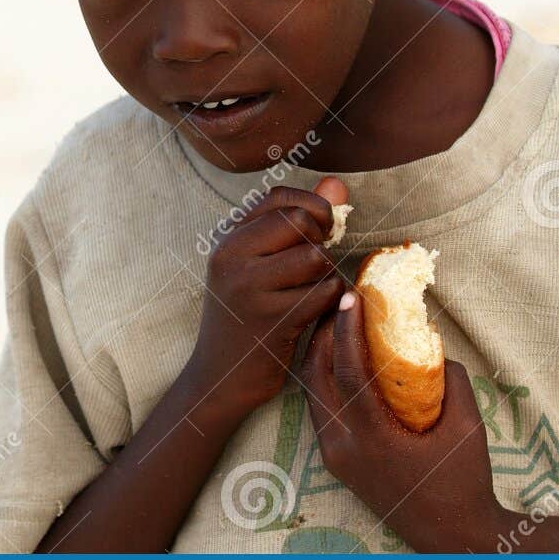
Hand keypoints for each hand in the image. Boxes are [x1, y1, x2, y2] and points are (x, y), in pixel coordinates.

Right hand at [181, 177, 349, 420]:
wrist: (220, 376)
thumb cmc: (246, 313)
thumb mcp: (258, 263)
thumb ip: (297, 219)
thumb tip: (338, 184)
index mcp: (225, 238)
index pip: (279, 197)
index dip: (312, 206)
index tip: (320, 230)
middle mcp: (231, 257)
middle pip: (301, 223)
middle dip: (320, 242)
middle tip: (313, 267)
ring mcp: (249, 288)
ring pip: (316, 258)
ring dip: (326, 274)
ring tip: (310, 290)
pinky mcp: (271, 320)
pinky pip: (323, 293)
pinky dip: (328, 301)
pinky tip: (313, 313)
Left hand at [303, 289, 506, 552]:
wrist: (452, 537)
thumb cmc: (464, 481)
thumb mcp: (468, 425)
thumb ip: (451, 378)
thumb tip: (429, 341)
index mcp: (372, 439)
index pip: (347, 373)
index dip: (346, 330)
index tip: (350, 297)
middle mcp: (343, 448)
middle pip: (314, 379)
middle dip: (322, 336)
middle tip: (337, 304)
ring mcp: (334, 457)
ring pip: (311, 395)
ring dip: (319, 358)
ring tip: (338, 326)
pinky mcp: (335, 462)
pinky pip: (319, 411)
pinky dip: (325, 381)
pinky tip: (342, 362)